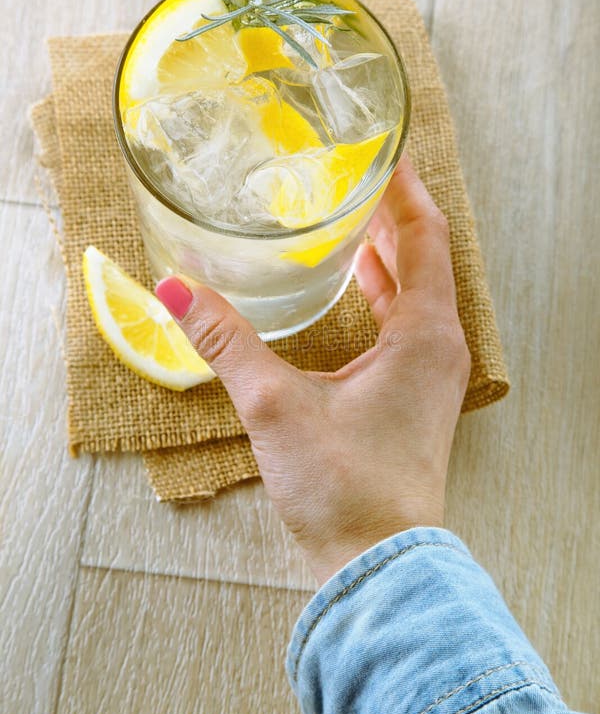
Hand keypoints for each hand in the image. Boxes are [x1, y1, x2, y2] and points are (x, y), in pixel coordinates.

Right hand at [155, 157, 470, 584]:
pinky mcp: (414, 397)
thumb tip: (175, 289)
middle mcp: (438, 347)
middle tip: (354, 177)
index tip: (381, 152)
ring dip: (386, 255)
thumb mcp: (276, 405)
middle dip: (390, 215)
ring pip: (415, 293)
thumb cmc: (345, 487)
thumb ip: (226, 342)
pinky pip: (405, 325)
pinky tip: (354, 288)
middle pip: (423, 258)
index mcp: (424, 334)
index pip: (425, 236)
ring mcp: (430, 375)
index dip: (403, 189)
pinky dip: (383, 295)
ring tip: (350, 220)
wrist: (376, 561)